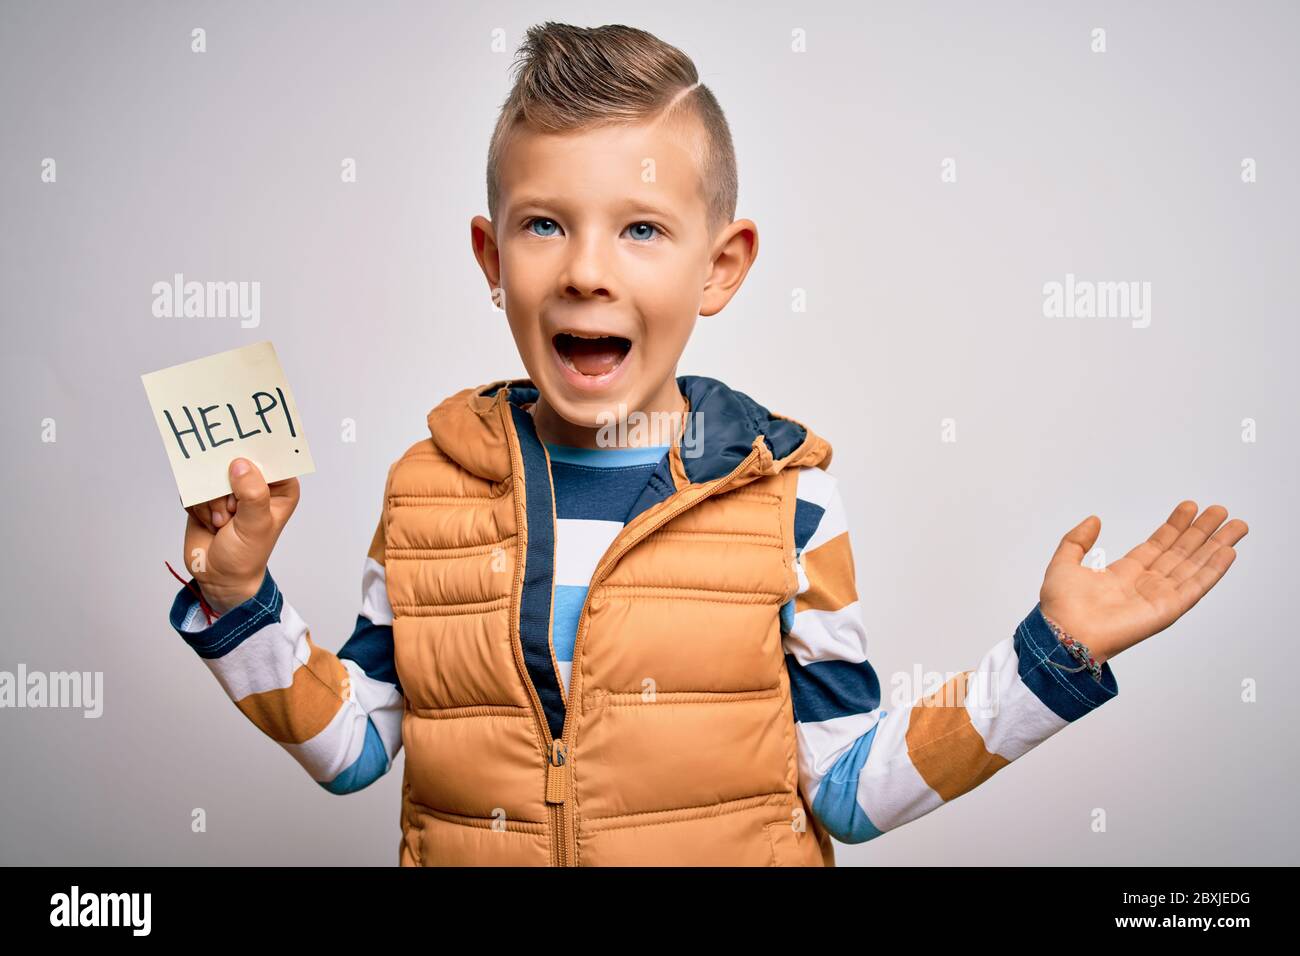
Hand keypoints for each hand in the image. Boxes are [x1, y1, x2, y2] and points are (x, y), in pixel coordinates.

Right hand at [181, 458, 300, 614]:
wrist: (219, 577)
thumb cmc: (246, 554)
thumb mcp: (256, 525)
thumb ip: (252, 493)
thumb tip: (240, 464)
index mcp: (280, 487)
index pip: (273, 458)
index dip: (258, 452)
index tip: (243, 454)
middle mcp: (257, 483)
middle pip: (237, 460)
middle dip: (228, 486)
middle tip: (232, 508)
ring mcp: (230, 488)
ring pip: (212, 474)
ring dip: (212, 501)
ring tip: (222, 523)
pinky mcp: (207, 494)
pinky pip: (195, 486)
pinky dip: (198, 506)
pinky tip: (209, 523)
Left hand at [1039, 501, 1247, 663]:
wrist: (1064, 633)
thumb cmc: (1060, 607)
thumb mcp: (1064, 563)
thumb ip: (1077, 540)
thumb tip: (1093, 520)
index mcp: (1124, 574)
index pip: (1157, 545)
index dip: (1174, 526)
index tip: (1189, 507)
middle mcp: (1146, 584)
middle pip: (1182, 553)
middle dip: (1202, 531)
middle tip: (1220, 511)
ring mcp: (1160, 596)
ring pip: (1195, 565)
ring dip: (1216, 546)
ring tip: (1235, 525)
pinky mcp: (1168, 609)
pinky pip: (1195, 586)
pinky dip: (1213, 570)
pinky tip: (1228, 552)